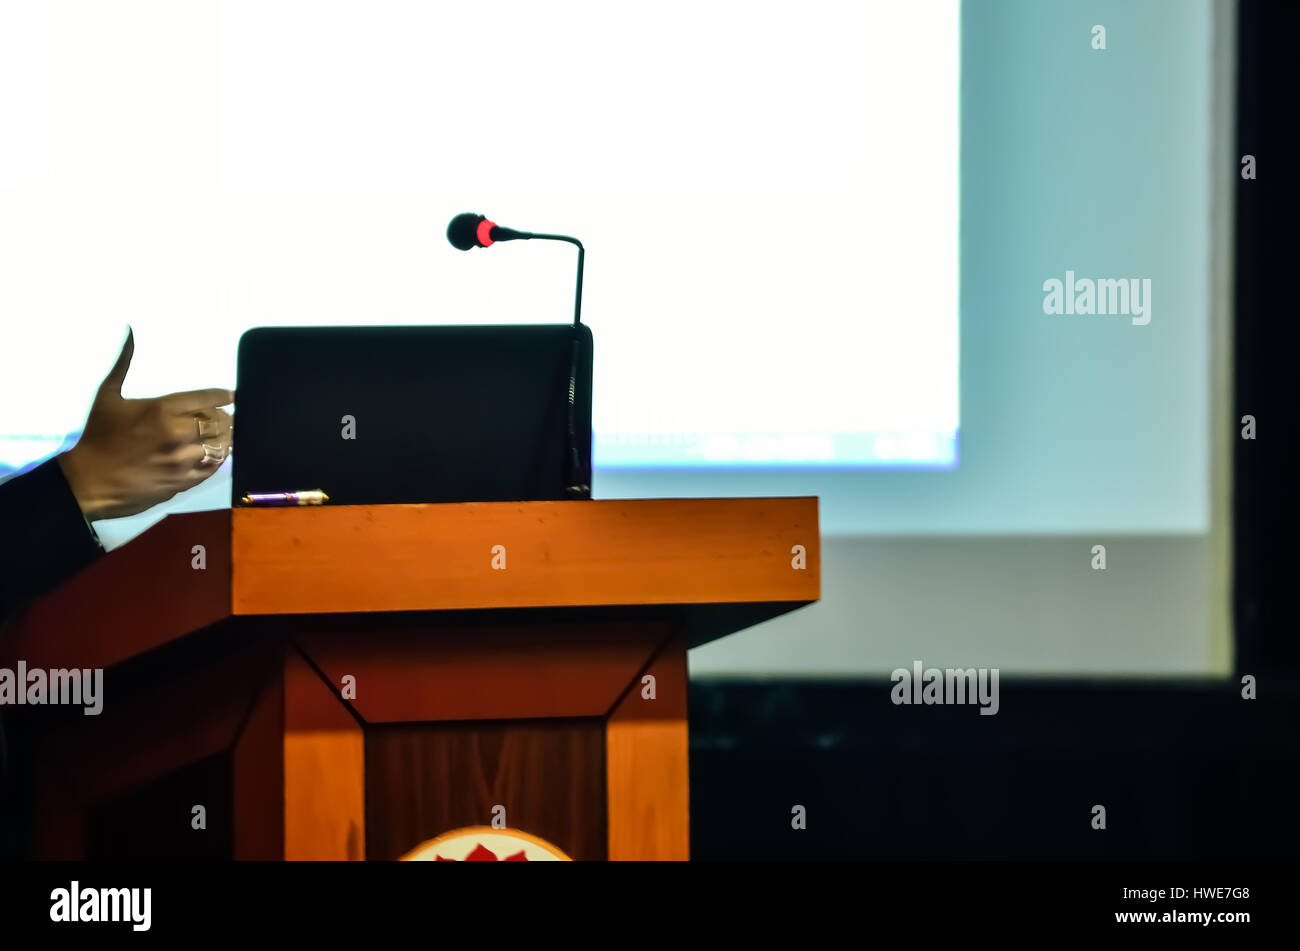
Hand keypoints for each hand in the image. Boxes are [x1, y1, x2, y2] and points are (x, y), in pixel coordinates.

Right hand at [57, 329, 233, 520]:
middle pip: (220, 423)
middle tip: (225, 417)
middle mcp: (177, 434)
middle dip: (225, 418)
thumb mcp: (107, 396)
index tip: (231, 396)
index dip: (223, 397)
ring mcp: (181, 461)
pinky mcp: (182, 482)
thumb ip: (123, 363)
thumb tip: (130, 331)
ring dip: (225, 439)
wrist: (84, 482)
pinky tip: (215, 454)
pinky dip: (218, 459)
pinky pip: (213, 469)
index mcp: (161, 410)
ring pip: (221, 446)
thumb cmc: (95, 437)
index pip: (207, 399)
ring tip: (223, 435)